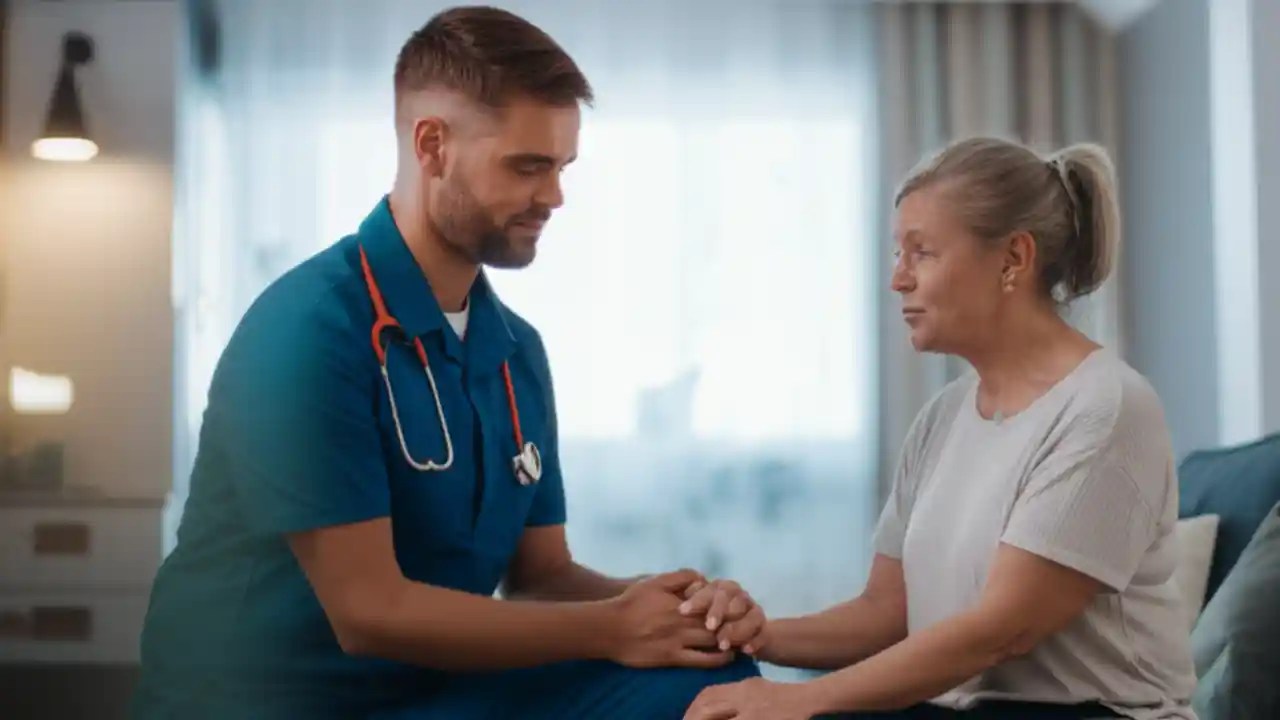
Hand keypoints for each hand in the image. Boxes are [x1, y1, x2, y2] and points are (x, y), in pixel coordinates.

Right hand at [606, 570, 733, 668]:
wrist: (609, 628)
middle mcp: (684, 621)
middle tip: (748, 624)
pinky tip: (726, 657)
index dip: (731, 605)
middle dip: (736, 623)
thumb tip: (703, 578)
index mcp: (682, 601)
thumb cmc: (631, 603)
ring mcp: (679, 641)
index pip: (715, 602)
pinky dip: (718, 660)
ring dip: (730, 641)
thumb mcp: (655, 581)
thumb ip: (681, 576)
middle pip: (720, 622)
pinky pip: (702, 661)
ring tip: (741, 640)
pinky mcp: (672, 658)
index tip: (741, 606)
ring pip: (715, 642)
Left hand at [679, 578, 767, 654]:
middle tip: (708, 627)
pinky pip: (762, 633)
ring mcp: (753, 610)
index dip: (698, 599)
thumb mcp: (696, 609)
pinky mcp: (763, 627)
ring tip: (722, 645)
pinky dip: (755, 641)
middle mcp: (738, 596)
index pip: (710, 589)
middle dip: (719, 612)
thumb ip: (687, 600)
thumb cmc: (710, 618)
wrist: (743, 633)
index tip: (683, 611)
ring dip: (736, 629)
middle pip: (732, 598)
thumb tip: (674, 602)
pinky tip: (745, 650)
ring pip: (750, 615)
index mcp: (721, 588)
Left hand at [684, 677, 819, 719]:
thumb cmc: (781, 696)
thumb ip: (736, 696)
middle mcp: (743, 696)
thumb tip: (712, 705)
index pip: (708, 694)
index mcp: (740, 687)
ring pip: (719, 716)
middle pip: (708, 707)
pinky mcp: (759, 719)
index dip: (693, 708)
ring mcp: (752, 711)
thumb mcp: (755, 688)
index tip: (686, 718)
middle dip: (692, 718)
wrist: (808, 698)